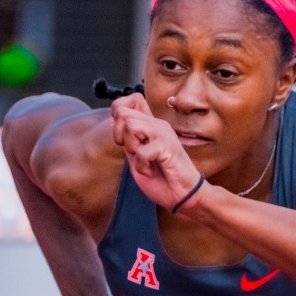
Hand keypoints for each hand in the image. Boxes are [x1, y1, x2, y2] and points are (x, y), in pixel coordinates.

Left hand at [109, 93, 203, 211]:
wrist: (182, 195)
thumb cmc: (161, 178)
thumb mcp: (137, 156)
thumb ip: (128, 139)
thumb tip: (113, 120)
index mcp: (151, 124)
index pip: (131, 100)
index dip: (117, 116)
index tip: (122, 138)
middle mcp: (158, 125)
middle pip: (124, 113)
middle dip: (120, 137)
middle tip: (133, 153)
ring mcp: (163, 134)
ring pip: (131, 126)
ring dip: (132, 149)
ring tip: (143, 161)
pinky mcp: (168, 146)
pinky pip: (141, 151)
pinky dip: (142, 166)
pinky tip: (151, 171)